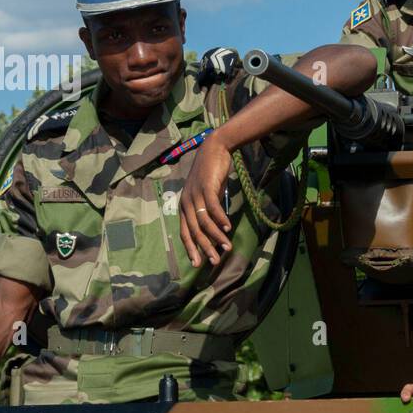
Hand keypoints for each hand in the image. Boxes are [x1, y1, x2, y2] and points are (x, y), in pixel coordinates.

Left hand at [179, 139, 233, 266]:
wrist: (214, 149)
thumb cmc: (212, 173)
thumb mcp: (208, 194)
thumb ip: (209, 210)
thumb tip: (218, 227)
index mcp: (184, 206)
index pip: (184, 232)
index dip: (191, 248)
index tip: (198, 264)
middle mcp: (186, 202)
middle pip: (194, 230)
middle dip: (204, 248)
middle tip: (214, 261)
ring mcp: (195, 194)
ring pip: (204, 221)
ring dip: (216, 236)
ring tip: (227, 247)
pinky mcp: (206, 187)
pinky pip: (213, 207)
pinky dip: (220, 219)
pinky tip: (228, 227)